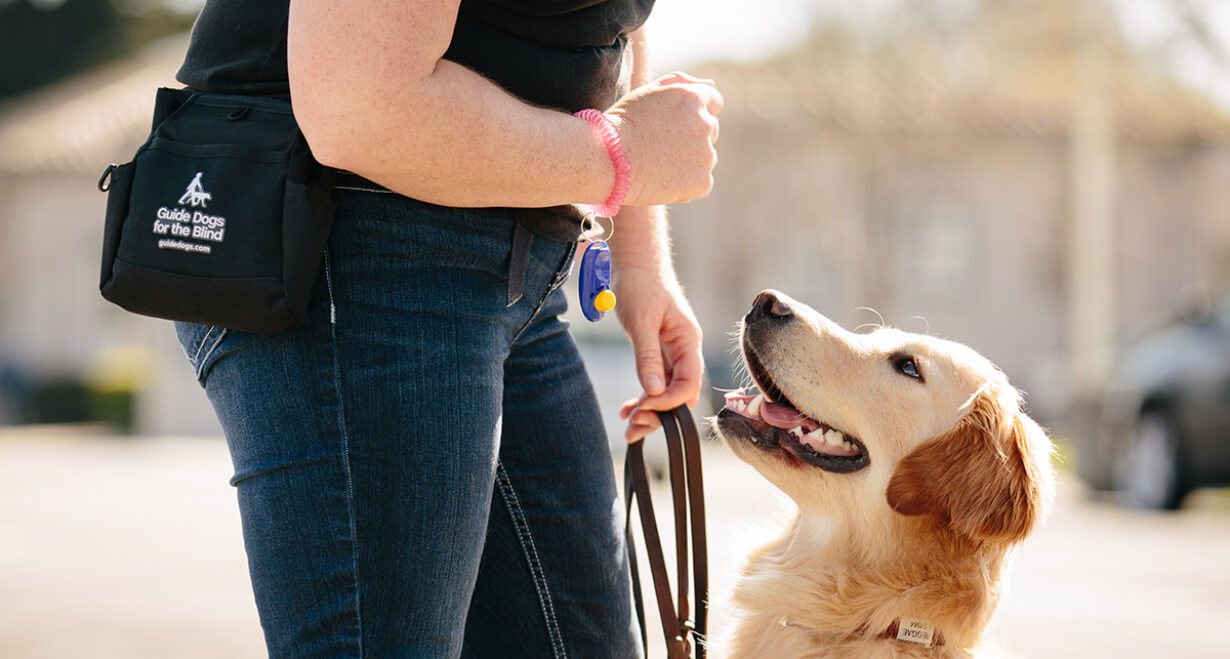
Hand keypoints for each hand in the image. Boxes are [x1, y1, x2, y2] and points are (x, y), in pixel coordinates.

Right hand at [606, 72, 722, 206]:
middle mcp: (706, 124)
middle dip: (692, 136)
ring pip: (705, 157)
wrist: (606, 160)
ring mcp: (706, 155)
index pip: (714, 103)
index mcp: (694, 98)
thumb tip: (711, 85)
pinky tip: (662, 180)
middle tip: (660, 146)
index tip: (675, 124)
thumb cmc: (622, 124)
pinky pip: (701, 183)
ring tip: (657, 164)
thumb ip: (681, 82)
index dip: (693, 114)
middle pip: (710, 131)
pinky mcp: (701, 182)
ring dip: (689, 160)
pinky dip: (686, 184)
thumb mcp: (648, 92)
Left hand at [613, 265, 703, 442]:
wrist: (634, 264)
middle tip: (634, 427)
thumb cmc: (640, 285)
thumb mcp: (641, 321)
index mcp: (688, 341)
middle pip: (680, 394)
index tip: (645, 406)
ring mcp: (671, 354)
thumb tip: (653, 391)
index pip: (689, 383)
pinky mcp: (657, 354)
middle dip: (660, 414)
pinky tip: (627, 410)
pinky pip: (655, 383)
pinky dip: (643, 398)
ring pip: (666, 392)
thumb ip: (647, 356)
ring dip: (650, 412)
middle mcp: (684, 351)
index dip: (669, 401)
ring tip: (629, 427)